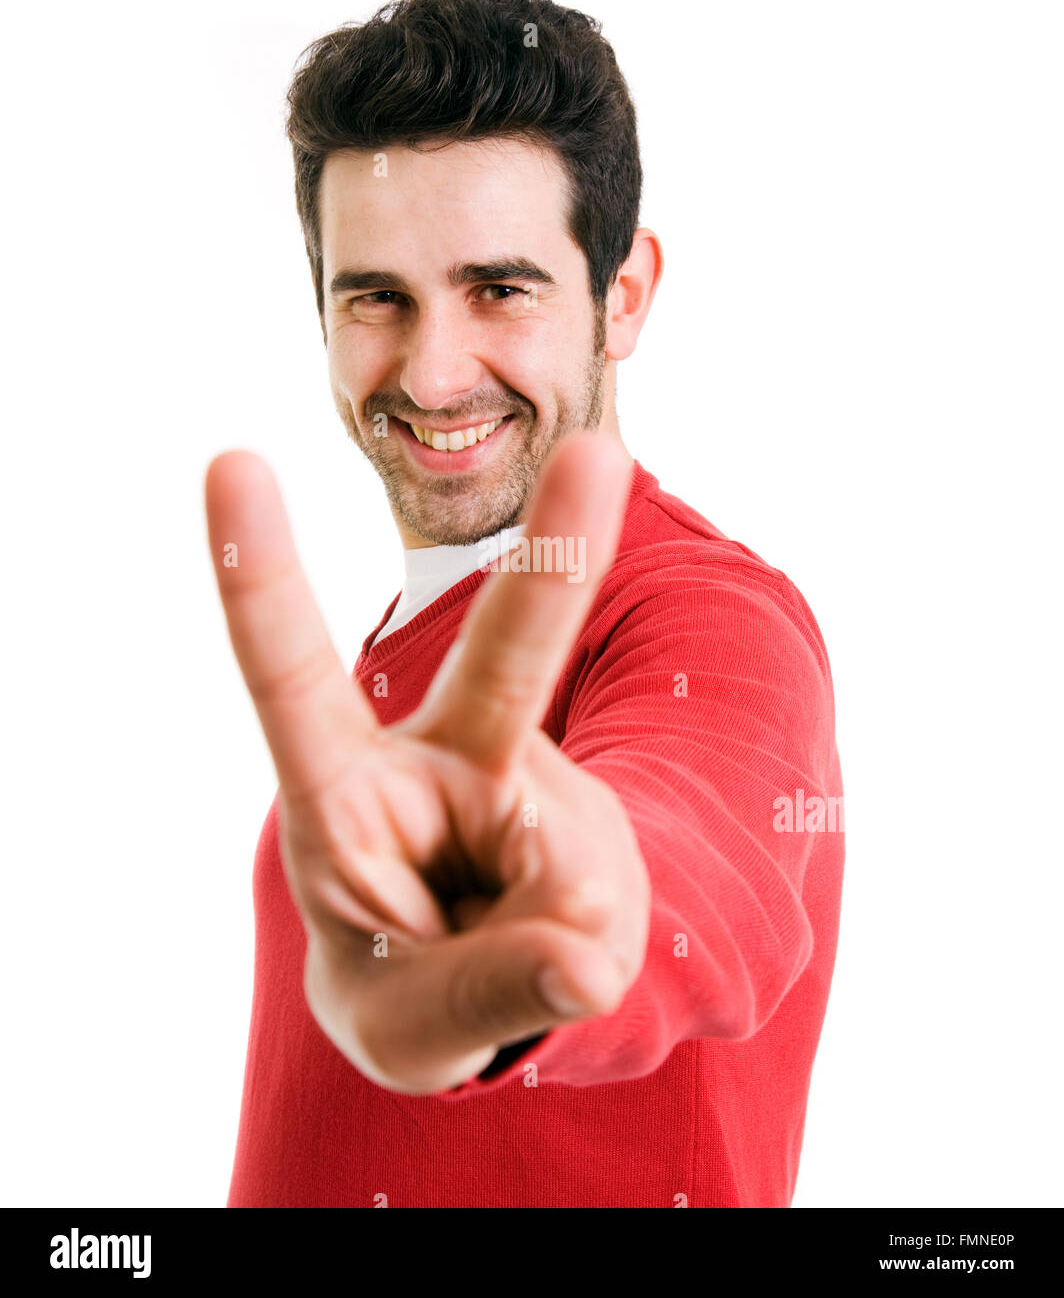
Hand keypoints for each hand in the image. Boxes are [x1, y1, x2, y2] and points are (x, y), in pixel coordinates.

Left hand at [205, 432, 650, 1093]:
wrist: (488, 996)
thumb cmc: (406, 990)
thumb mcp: (412, 1028)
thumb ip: (486, 994)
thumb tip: (586, 961)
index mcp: (343, 792)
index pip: (290, 679)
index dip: (259, 579)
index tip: (232, 460)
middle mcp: (441, 760)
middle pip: (505, 660)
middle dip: (556, 561)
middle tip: (602, 459)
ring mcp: (527, 780)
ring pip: (576, 845)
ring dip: (560, 934)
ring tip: (511, 983)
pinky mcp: (588, 817)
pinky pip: (608, 892)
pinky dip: (587, 953)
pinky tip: (556, 955)